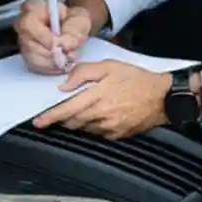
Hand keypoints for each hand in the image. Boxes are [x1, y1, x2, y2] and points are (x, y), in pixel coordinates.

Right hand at [14, 0, 92, 74]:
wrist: (72, 26)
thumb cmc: (73, 19)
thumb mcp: (79, 20)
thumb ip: (73, 30)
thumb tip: (64, 45)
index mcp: (34, 9)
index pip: (29, 24)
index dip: (43, 37)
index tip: (58, 45)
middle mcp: (23, 25)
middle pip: (29, 44)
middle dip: (50, 54)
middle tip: (67, 57)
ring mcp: (23, 41)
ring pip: (31, 57)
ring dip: (51, 63)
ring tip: (66, 61)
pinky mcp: (27, 54)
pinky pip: (34, 66)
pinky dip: (49, 68)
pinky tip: (60, 66)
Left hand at [31, 60, 170, 139]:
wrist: (162, 97)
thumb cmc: (137, 79)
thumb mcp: (110, 66)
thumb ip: (84, 72)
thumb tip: (64, 85)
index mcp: (98, 95)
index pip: (68, 109)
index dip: (51, 116)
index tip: (39, 122)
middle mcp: (102, 114)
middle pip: (73, 121)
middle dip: (64, 118)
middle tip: (63, 110)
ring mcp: (109, 127)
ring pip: (84, 128)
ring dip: (80, 120)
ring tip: (90, 107)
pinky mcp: (116, 135)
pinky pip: (97, 132)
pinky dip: (94, 125)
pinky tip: (102, 114)